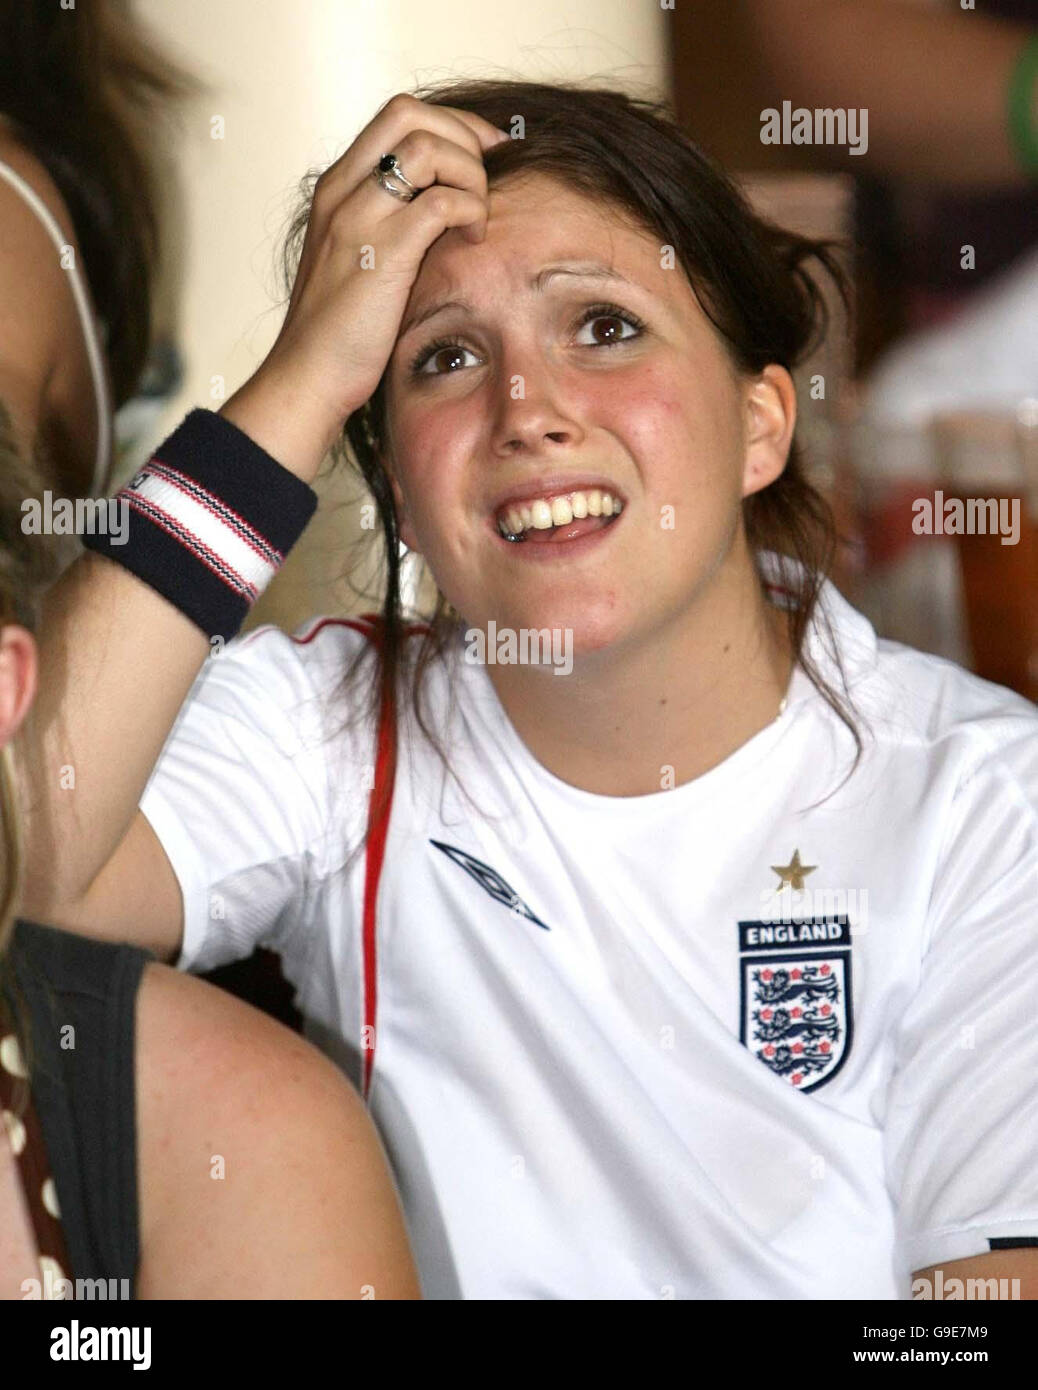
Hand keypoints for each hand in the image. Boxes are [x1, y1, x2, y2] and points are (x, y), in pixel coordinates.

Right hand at [220, 93, 508, 480]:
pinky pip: (441, 202)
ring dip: (470, 174)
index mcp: (337, 188)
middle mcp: (342, 190)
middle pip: (410, 112)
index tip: (486, 155)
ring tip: (479, 218)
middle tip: (495, 174)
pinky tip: (476, 240)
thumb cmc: (339, 335)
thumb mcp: (360, 264)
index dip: (451, 123)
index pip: (397, 115)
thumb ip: (390, 228)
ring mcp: (358, 217)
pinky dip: (471, 210)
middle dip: (464, 134)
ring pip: (428, 147)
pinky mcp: (381, 251)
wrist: (307, 377)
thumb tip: (444, 215)